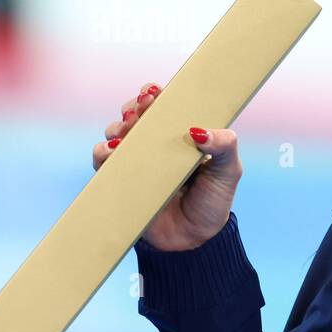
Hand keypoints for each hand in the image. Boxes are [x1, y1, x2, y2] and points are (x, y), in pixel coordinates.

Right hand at [91, 82, 242, 251]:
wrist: (194, 239)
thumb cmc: (213, 201)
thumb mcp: (228, 171)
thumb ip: (225, 147)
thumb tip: (199, 130)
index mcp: (181, 135)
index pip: (164, 106)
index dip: (156, 94)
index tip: (156, 92)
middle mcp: (155, 144)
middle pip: (136, 113)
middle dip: (136, 106)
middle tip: (142, 108)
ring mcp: (136, 161)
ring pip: (116, 132)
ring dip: (119, 126)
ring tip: (129, 132)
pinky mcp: (119, 180)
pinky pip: (102, 160)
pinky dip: (104, 151)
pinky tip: (113, 151)